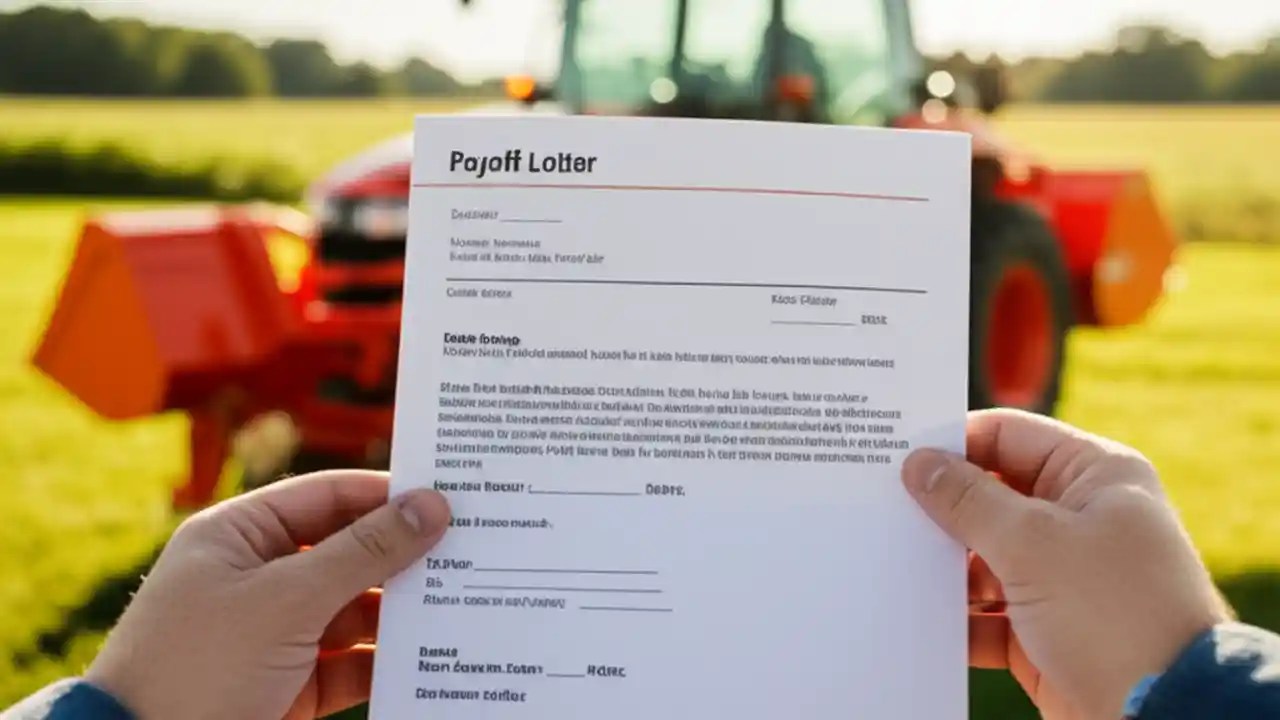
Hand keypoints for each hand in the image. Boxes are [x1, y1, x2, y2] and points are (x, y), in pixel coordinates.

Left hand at [85, 471, 450, 719]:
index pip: (327, 497)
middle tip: (472, 550)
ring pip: (355, 611)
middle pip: (348, 553)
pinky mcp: (289, 685)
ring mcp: (274, 634)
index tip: (451, 497)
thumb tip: (431, 505)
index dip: (387, 495)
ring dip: (402, 613)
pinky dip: (388, 663)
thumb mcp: (286, 600)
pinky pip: (351, 665)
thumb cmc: (197, 667)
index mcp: (238, 536)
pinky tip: (433, 657)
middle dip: (404, 557)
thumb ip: (364, 551)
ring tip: (464, 603)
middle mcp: (257, 578)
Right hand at [901, 409, 1230, 718]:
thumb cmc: (1117, 615)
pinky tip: (919, 620)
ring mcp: (1061, 578)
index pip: (1008, 436)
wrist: (1169, 717)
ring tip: (894, 567)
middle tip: (883, 510)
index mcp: (1094, 476)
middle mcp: (1080, 520)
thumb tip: (919, 464)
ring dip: (944, 569)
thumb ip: (969, 500)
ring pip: (982, 557)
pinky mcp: (1044, 630)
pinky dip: (957, 619)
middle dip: (941, 509)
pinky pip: (986, 614)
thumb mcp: (1033, 544)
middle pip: (990, 496)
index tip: (898, 456)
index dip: (954, 443)